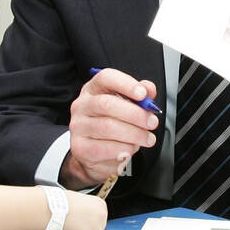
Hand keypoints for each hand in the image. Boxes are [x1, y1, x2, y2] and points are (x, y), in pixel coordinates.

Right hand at [60, 192, 107, 229]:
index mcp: (100, 205)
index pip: (99, 217)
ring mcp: (96, 228)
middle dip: (87, 228)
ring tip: (71, 229)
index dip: (89, 220)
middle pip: (97, 227)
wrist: (55, 208)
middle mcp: (101, 216)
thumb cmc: (62, 202)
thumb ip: (86, 209)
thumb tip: (84, 215)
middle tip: (75, 226)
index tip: (82, 220)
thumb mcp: (79, 201)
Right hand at [61, 68, 158, 187]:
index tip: (143, 94)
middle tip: (152, 122)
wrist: (92, 151)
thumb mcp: (126, 105)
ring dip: (134, 134)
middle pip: (107, 104)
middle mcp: (82, 106)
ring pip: (108, 128)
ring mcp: (78, 127)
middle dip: (135, 114)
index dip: (126, 84)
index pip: (105, 78)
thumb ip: (139, 96)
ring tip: (146, 138)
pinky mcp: (80, 148)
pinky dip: (125, 149)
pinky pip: (106, 148)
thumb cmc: (111, 123)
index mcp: (93, 89)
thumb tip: (149, 90)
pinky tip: (131, 148)